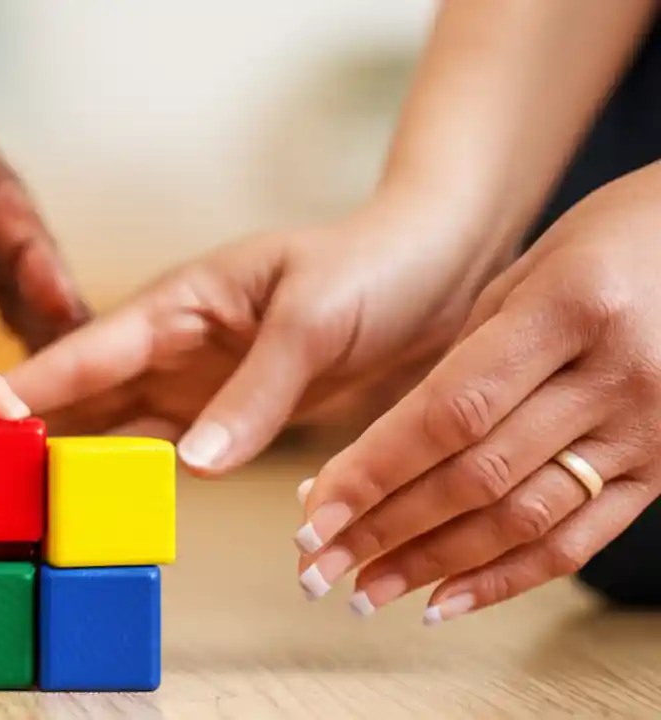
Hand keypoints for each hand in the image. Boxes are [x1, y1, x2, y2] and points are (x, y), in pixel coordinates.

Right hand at [8, 187, 510, 473]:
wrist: (438, 273)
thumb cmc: (374, 267)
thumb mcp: (313, 321)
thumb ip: (254, 392)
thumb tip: (194, 465)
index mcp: (178, 302)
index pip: (86, 352)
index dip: (30, 390)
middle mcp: (173, 344)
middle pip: (84, 397)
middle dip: (31, 436)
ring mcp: (196, 382)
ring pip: (114, 429)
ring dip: (71, 463)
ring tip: (20, 509)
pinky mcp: (227, 414)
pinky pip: (164, 451)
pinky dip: (131, 479)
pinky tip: (101, 510)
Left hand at [296, 163, 660, 621]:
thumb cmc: (607, 243)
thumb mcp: (527, 274)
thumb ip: (462, 361)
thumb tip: (378, 456)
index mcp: (569, 310)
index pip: (450, 412)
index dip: (375, 470)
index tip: (313, 512)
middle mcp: (616, 376)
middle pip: (477, 475)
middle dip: (386, 528)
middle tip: (317, 564)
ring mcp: (649, 430)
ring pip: (522, 519)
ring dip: (433, 564)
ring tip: (364, 593)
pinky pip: (578, 540)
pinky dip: (507, 578)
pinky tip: (443, 602)